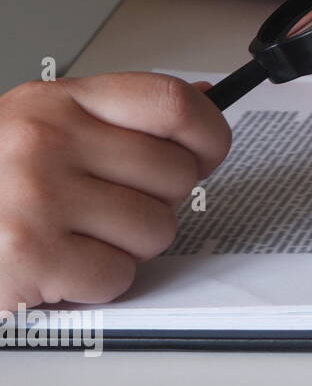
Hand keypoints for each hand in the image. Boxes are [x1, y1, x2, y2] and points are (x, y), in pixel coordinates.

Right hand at [0, 74, 230, 311]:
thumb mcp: (40, 129)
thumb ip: (116, 120)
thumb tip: (202, 104)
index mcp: (56, 102)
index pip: (171, 103)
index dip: (208, 134)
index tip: (206, 154)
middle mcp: (46, 140)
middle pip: (176, 177)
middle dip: (156, 203)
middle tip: (104, 208)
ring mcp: (36, 196)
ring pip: (156, 231)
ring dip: (125, 246)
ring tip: (73, 236)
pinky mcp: (30, 255)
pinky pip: (118, 276)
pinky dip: (93, 283)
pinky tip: (54, 266)